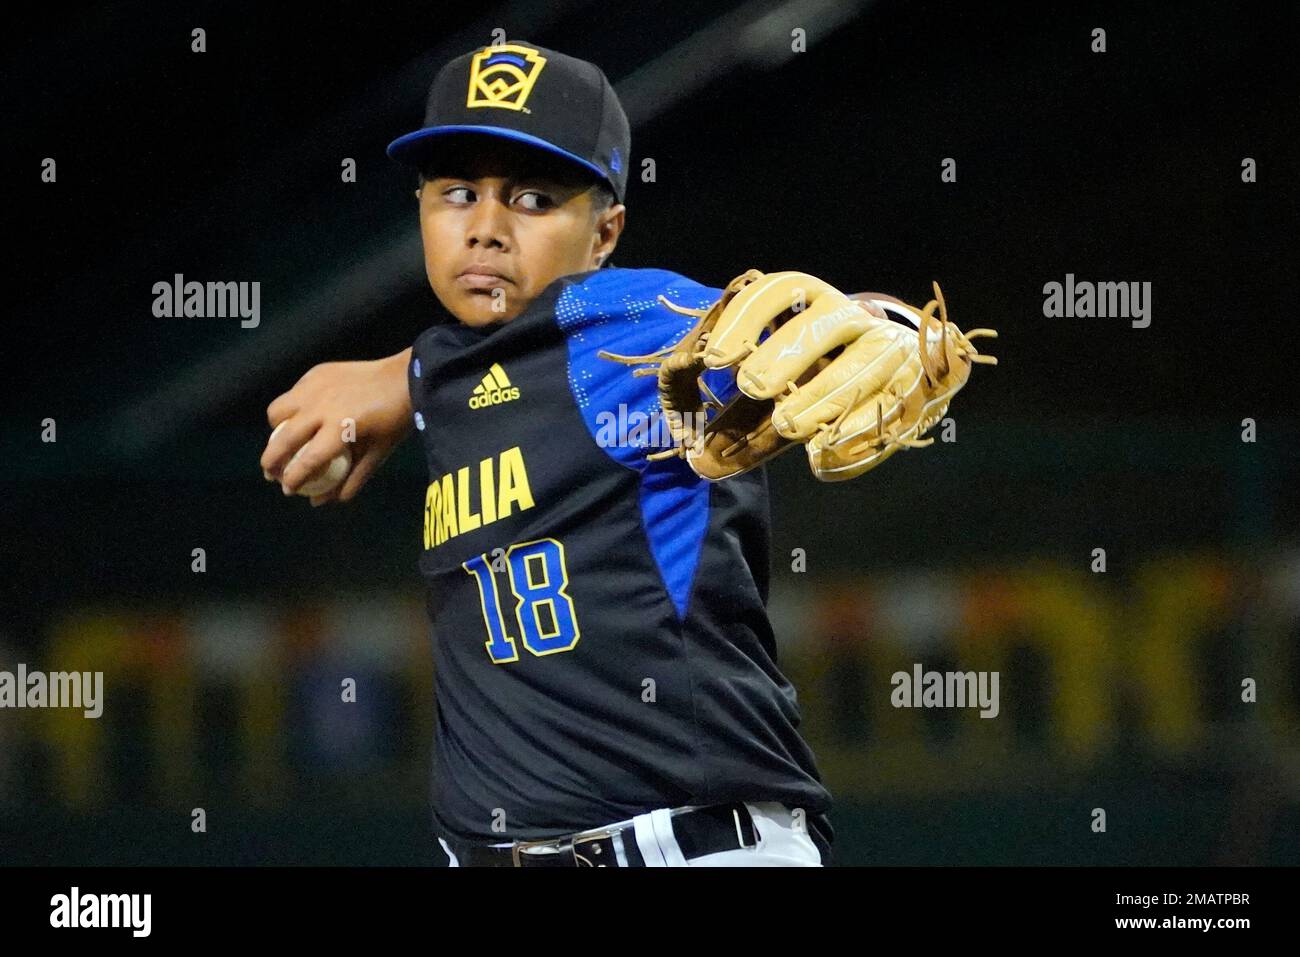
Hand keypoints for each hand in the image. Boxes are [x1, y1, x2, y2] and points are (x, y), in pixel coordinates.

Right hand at [261, 348, 413, 504]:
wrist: (406, 377)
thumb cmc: (396, 420)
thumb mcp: (377, 454)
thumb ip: (350, 479)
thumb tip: (320, 501)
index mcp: (340, 428)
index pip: (307, 460)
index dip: (292, 479)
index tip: (287, 491)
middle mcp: (320, 407)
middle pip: (282, 438)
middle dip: (270, 461)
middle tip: (271, 474)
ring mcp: (315, 386)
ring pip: (277, 411)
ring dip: (275, 430)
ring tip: (282, 441)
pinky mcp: (316, 372)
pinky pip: (292, 394)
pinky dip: (290, 409)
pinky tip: (300, 417)